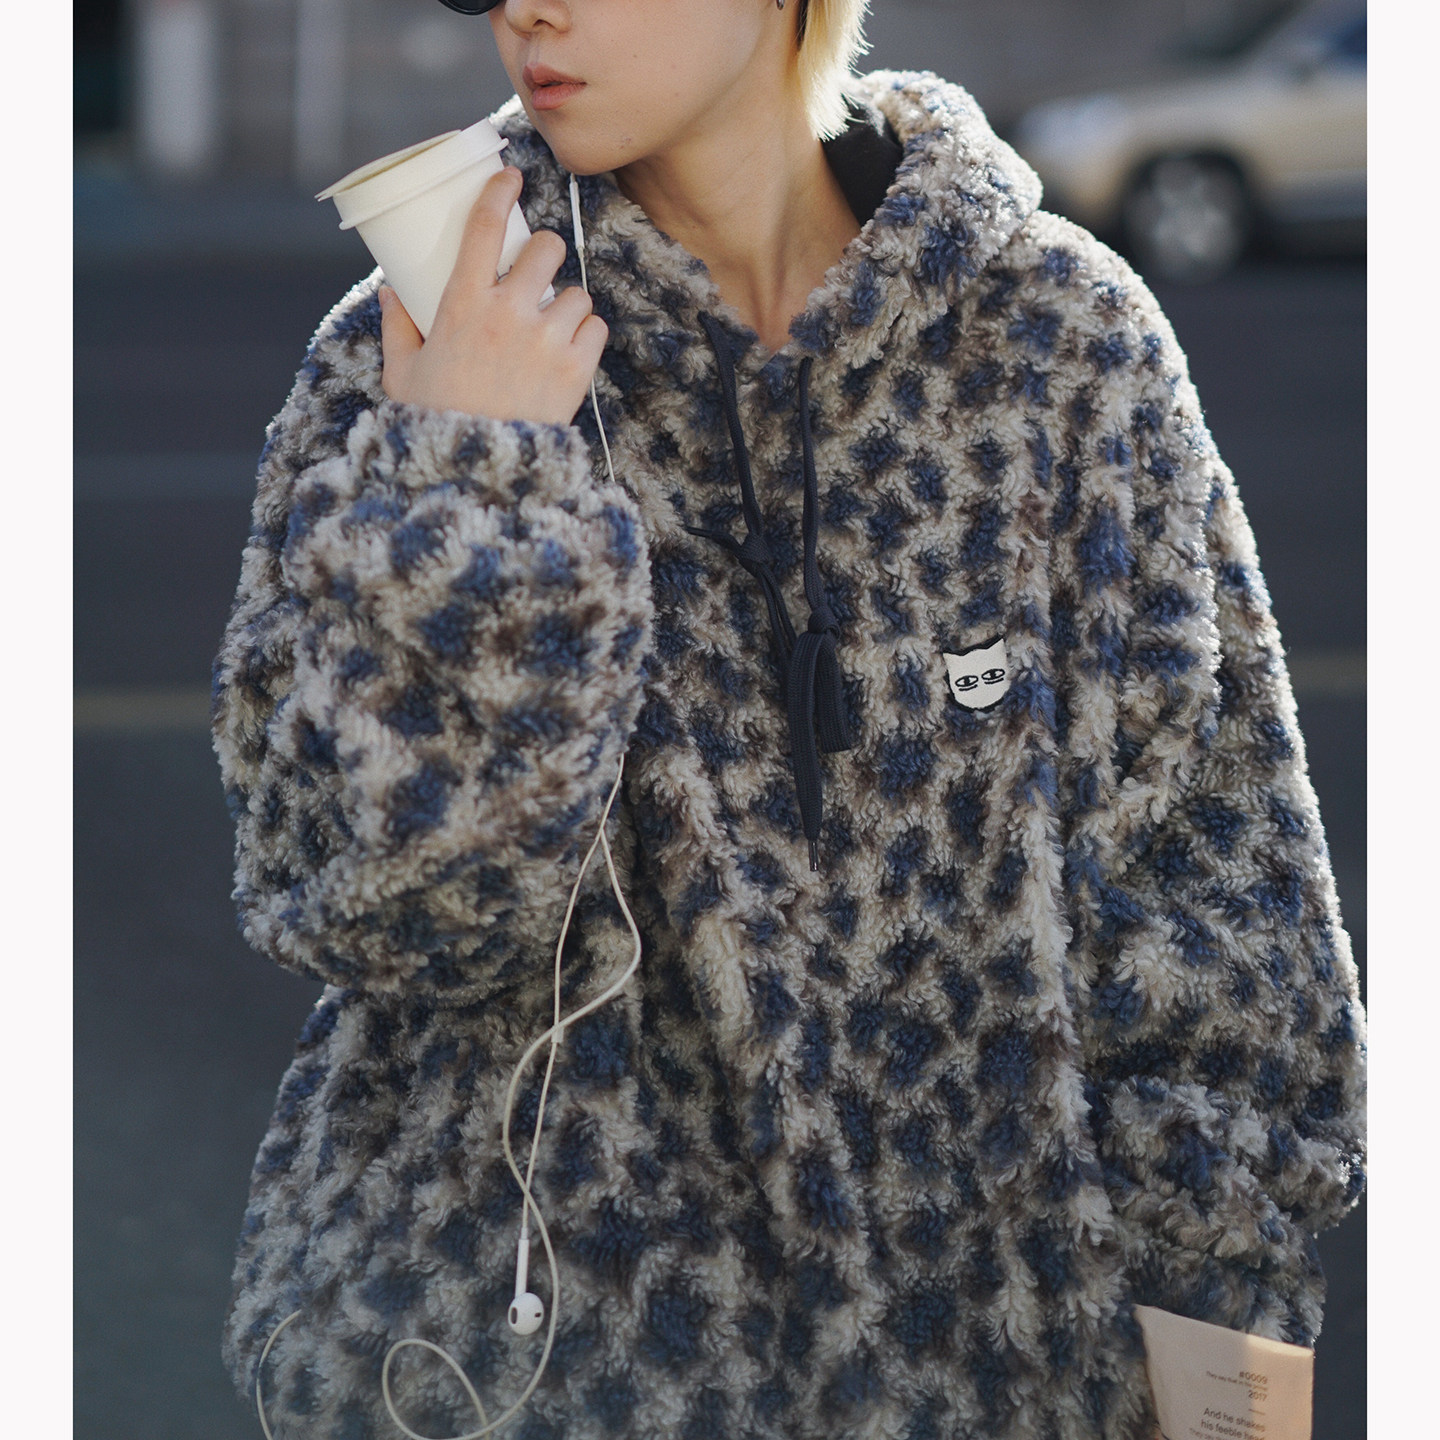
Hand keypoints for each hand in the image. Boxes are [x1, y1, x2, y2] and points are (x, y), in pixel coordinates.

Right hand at [378, 166, 607, 425]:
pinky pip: (596, 328)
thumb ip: (398, 329)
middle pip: (545, 249)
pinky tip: (568, 350)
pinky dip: (586, 335)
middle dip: (545, 253)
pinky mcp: (576, 370)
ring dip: (566, 304)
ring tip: (550, 328)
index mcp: (461, 305)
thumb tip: (390, 290)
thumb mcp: (403, 375)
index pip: (483, 228)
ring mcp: (545, 341)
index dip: (499, 193)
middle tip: (537, 271)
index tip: (509, 176)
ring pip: (576, 293)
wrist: (478, 473)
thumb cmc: (434, 423)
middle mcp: (507, 314)